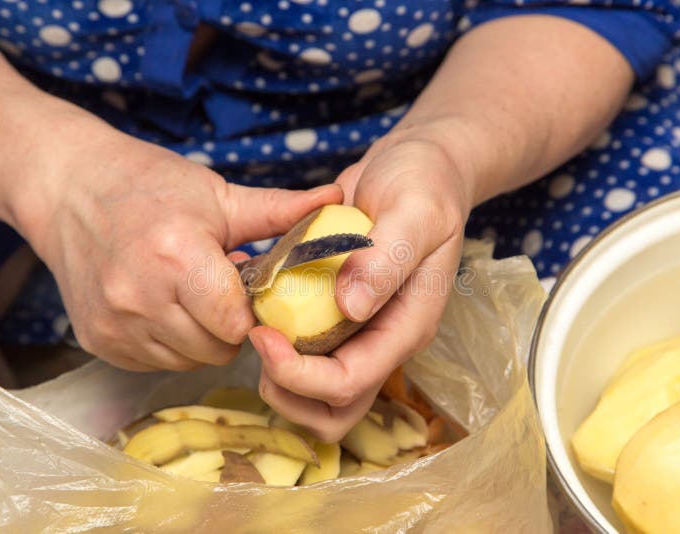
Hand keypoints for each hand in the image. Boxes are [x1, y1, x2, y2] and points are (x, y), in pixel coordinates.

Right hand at [20, 126, 341, 370]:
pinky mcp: (97, 341)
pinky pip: (156, 361)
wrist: (68, 188)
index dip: (251, 308)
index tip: (249, 287)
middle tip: (220, 288)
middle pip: (217, 348)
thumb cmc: (147, 185)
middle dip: (230, 325)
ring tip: (190, 293)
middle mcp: (139, 298)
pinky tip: (162, 305)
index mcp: (176, 257)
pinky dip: (168, 341)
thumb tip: (339, 199)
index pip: (237, 321)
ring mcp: (114, 324)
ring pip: (188, 360)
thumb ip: (279, 210)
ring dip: (200, 336)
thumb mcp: (216, 194)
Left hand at [249, 124, 473, 440]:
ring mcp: (357, 330)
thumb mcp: (416, 211)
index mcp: (406, 326)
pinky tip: (254, 300)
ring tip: (256, 326)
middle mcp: (380, 338)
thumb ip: (387, 258)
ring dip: (277, 377)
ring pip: (315, 394)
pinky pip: (302, 350)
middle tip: (259, 342)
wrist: (415, 167)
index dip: (300, 374)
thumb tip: (350, 307)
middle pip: (334, 410)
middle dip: (288, 393)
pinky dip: (273, 340)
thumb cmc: (425, 184)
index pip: (351, 383)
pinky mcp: (333, 313)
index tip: (263, 334)